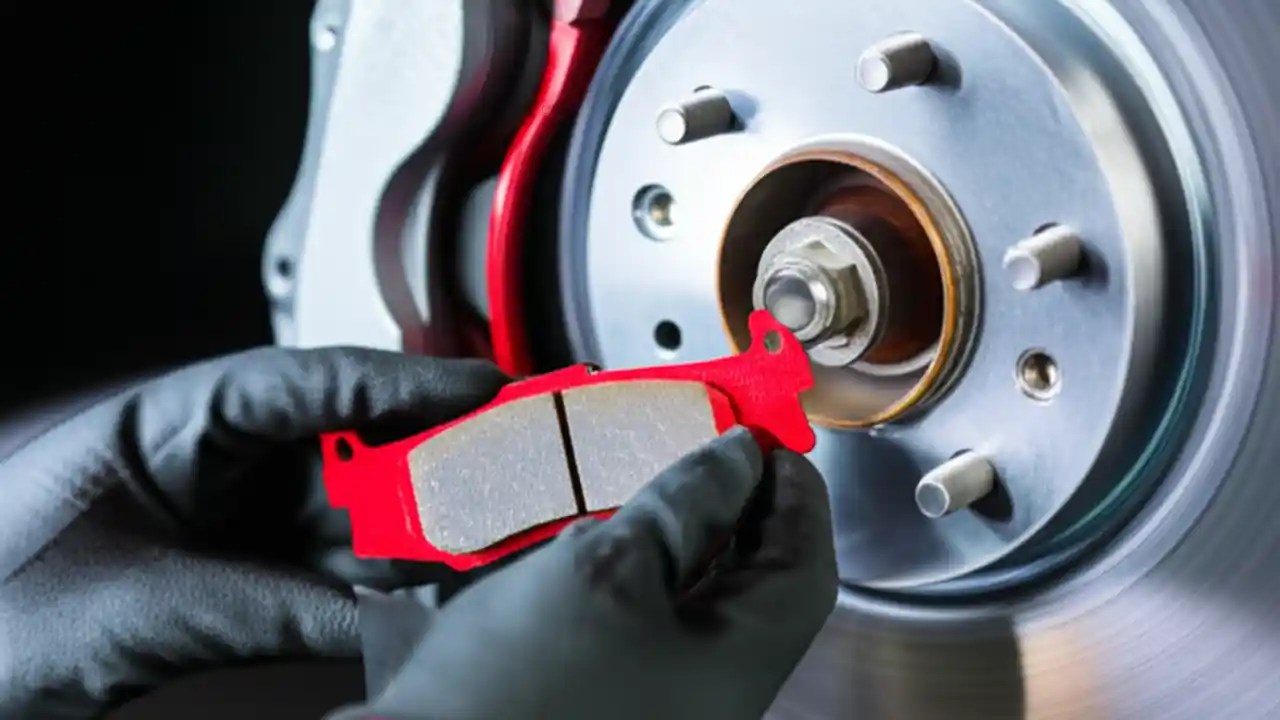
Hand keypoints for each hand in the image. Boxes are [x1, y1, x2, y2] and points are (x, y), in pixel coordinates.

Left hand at [0, 348, 506, 718]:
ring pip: (354, 519)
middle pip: (349, 448)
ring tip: (489, 539)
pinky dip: (384, 594)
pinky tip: (431, 593)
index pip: (313, 382)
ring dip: (421, 535)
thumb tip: (383, 618)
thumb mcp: (140, 606)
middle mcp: (214, 466)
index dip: (409, 382)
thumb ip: (271, 608)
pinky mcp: (242, 586)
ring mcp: (232, 527)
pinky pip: (334, 584)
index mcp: (174, 422)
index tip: (487, 389)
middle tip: (512, 471)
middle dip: (433, 464)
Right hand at [335, 428, 837, 719]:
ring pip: (703, 600)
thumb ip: (687, 502)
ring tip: (661, 475)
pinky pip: (655, 622)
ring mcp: (666, 699)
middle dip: (740, 506)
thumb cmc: (517, 685)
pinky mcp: (615, 698)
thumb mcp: (611, 567)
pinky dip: (646, 568)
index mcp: (738, 664)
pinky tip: (610, 533)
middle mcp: (714, 689)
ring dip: (690, 533)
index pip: (803, 565)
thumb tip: (738, 457)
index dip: (794, 492)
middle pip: (755, 582)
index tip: (768, 436)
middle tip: (714, 445)